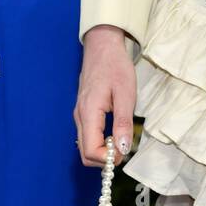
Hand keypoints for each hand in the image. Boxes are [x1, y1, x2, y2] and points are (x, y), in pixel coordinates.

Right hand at [75, 25, 135, 167]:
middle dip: (104, 159)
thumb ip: (123, 123)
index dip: (107, 159)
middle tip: (123, 149)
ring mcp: (79, 115)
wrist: (103, 47)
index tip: (124, 153)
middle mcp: (79, 117)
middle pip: (84, 153)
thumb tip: (122, 150)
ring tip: (120, 139)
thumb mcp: (125, 94)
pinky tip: (114, 133)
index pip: (90, 150)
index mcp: (88, 113)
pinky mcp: (83, 112)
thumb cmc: (115, 67)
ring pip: (85, 145)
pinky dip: (100, 142)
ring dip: (102, 151)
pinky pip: (88, 136)